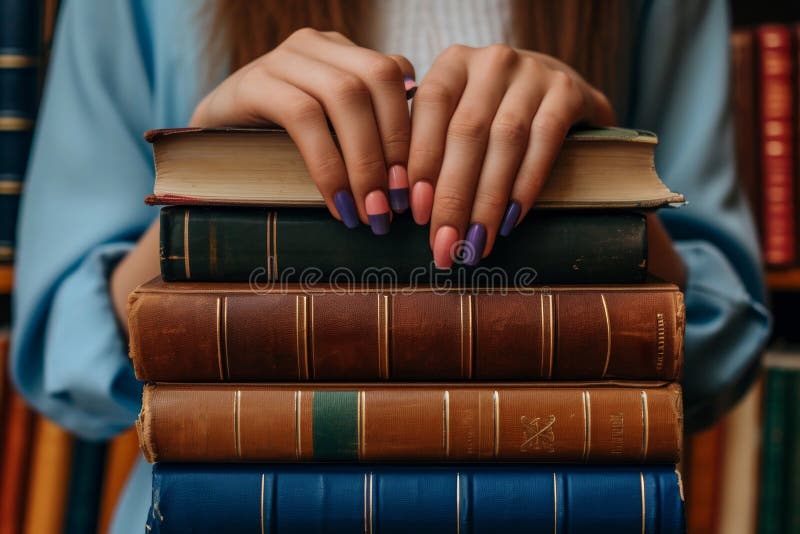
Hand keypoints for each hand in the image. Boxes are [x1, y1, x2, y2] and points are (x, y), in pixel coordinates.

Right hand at [190, 28, 415, 234]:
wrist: (208, 148)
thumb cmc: (282, 151)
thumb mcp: (334, 140)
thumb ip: (370, 141)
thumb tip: (416, 183)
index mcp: (346, 54)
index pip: (398, 76)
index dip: (414, 131)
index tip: (418, 186)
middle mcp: (319, 47)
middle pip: (379, 79)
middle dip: (394, 147)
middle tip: (397, 204)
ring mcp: (284, 58)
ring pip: (345, 96)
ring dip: (364, 161)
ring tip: (370, 211)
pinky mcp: (253, 82)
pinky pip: (303, 117)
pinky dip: (327, 165)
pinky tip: (337, 204)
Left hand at [408, 45, 615, 266]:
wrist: (557, 91)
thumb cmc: (491, 115)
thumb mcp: (457, 117)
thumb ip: (432, 148)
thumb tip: (407, 207)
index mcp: (453, 63)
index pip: (431, 106)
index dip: (422, 160)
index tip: (415, 212)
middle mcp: (492, 61)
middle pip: (467, 131)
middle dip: (453, 196)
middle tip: (445, 244)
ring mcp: (533, 73)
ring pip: (505, 140)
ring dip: (487, 200)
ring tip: (475, 243)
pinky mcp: (568, 92)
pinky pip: (545, 142)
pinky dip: (525, 185)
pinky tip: (510, 220)